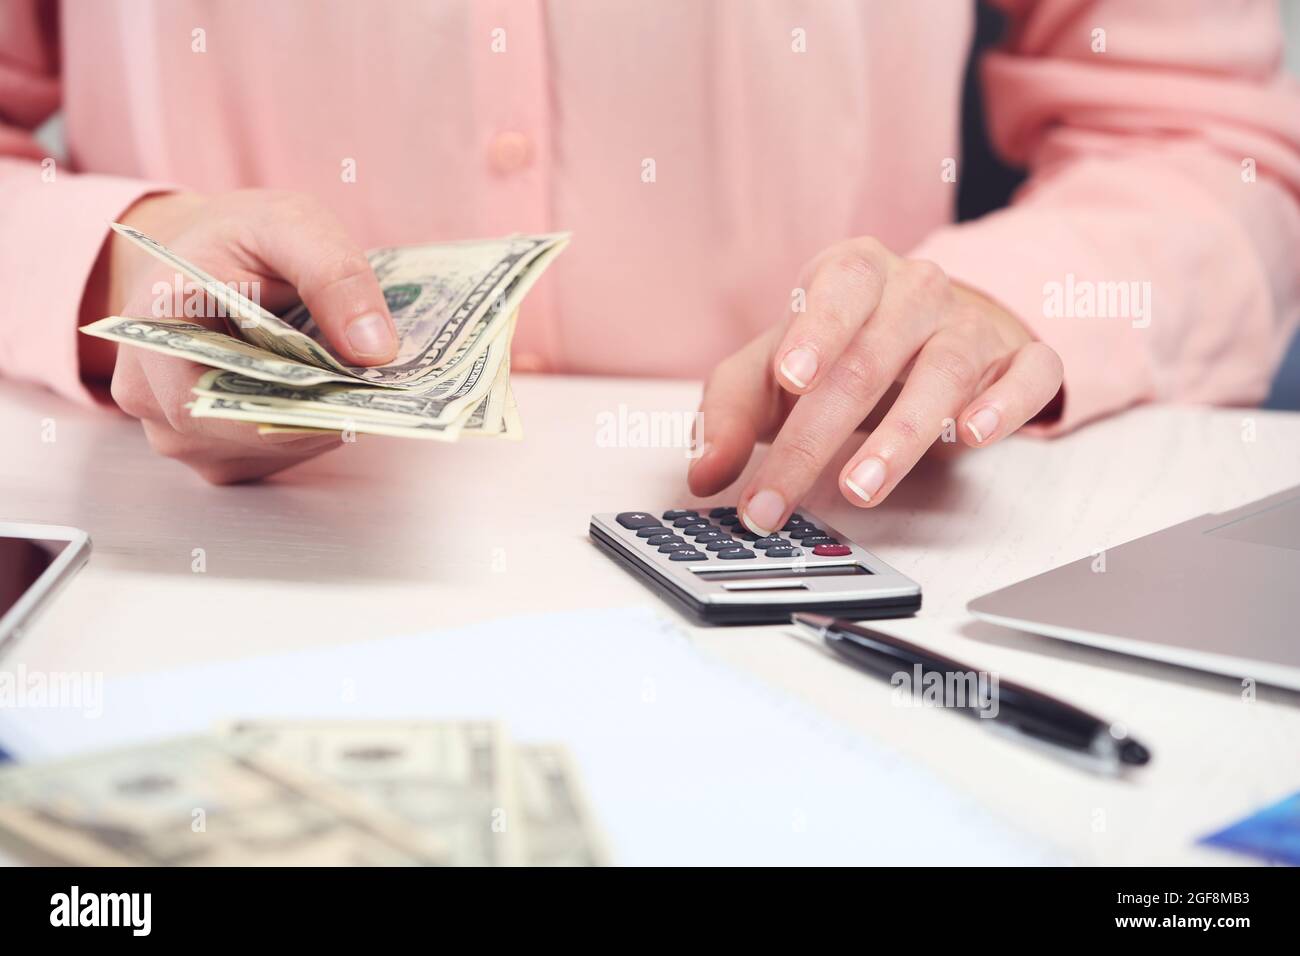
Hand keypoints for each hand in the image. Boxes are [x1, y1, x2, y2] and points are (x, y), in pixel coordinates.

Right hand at [84, 190, 399, 483]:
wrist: (205, 259)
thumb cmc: (240, 239)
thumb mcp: (293, 225)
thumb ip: (334, 276)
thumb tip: (375, 351)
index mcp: (152, 330)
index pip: (214, 396)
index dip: (292, 401)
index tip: (356, 390)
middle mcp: (149, 395)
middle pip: (247, 431)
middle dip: (319, 410)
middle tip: (377, 386)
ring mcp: (175, 433)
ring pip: (266, 449)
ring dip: (319, 421)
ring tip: (355, 382)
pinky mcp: (210, 452)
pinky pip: (271, 455)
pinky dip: (310, 429)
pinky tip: (330, 393)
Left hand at [688, 236, 1062, 534]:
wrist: (934, 327)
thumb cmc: (842, 348)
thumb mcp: (776, 368)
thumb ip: (730, 411)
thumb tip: (704, 471)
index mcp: (851, 274)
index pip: (833, 294)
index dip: (813, 333)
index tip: (788, 378)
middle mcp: (916, 290)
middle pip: (870, 359)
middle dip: (817, 437)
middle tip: (782, 493)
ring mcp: (971, 324)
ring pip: (946, 371)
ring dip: (902, 435)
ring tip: (861, 486)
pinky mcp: (1019, 359)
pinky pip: (1027, 375)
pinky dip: (1007, 405)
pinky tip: (975, 435)